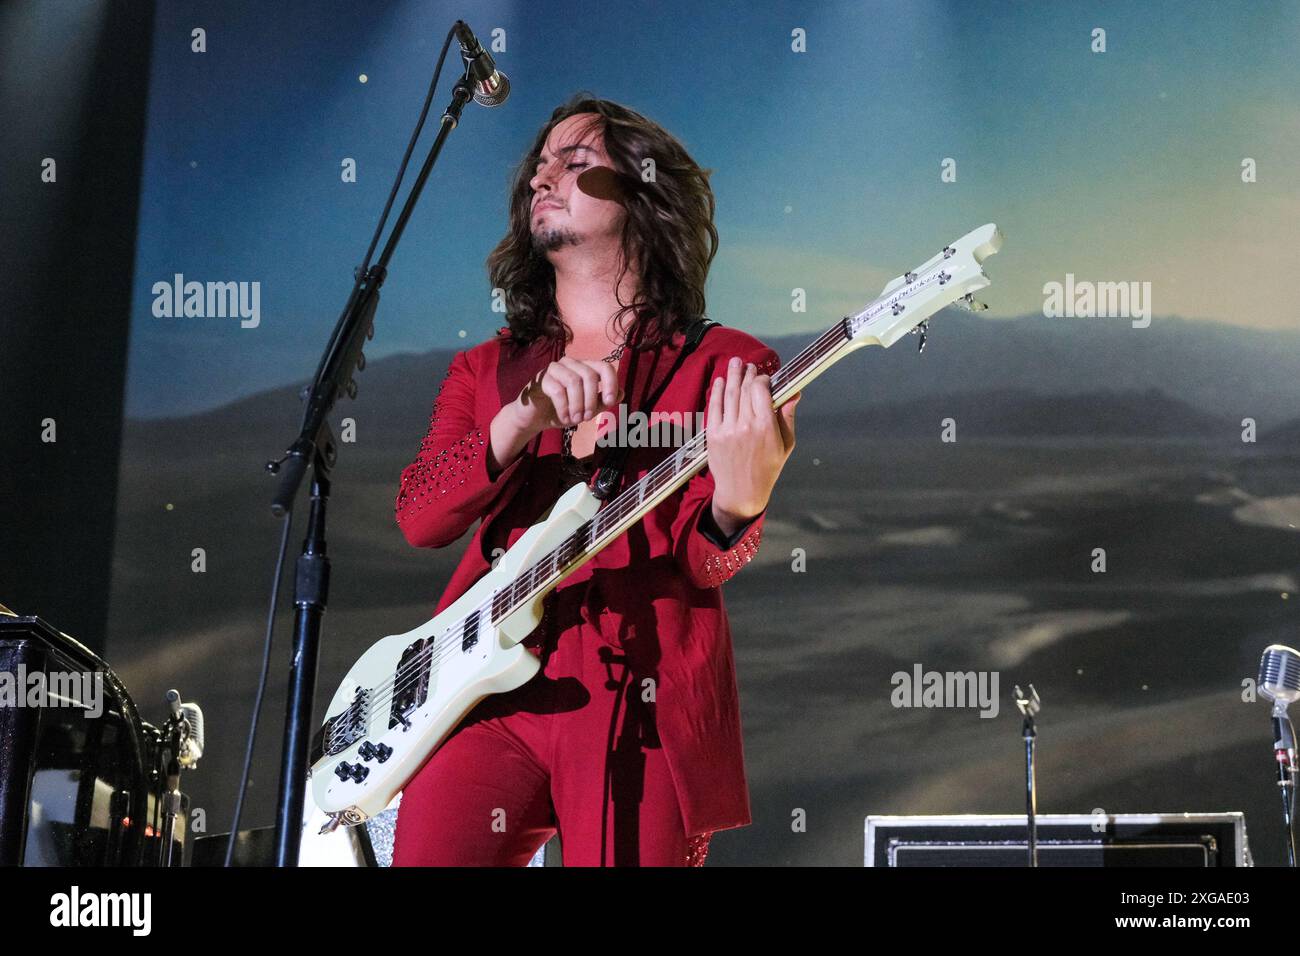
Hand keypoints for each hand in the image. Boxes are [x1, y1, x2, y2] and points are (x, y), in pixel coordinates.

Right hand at [511, 357, 623, 435]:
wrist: (535, 418)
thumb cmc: (562, 410)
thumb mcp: (587, 410)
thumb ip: (602, 401)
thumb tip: (622, 393)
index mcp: (585, 368)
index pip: (605, 367)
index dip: (610, 383)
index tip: (609, 402)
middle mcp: (571, 363)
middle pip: (589, 375)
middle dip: (591, 400)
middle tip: (588, 418)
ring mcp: (556, 368)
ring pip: (574, 381)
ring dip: (577, 404)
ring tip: (576, 420)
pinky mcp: (542, 378)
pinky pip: (557, 390)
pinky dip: (564, 407)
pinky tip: (564, 418)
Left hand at [706, 356, 798, 535]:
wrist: (742, 492)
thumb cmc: (768, 468)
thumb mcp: (786, 444)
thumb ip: (787, 416)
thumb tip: (794, 392)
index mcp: (766, 427)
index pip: (762, 391)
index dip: (763, 379)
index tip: (765, 377)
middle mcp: (746, 426)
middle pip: (746, 390)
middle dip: (748, 374)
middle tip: (749, 365)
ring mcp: (727, 430)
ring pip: (730, 395)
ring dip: (733, 376)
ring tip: (735, 363)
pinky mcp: (713, 435)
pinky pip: (714, 407)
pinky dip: (718, 391)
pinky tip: (721, 381)